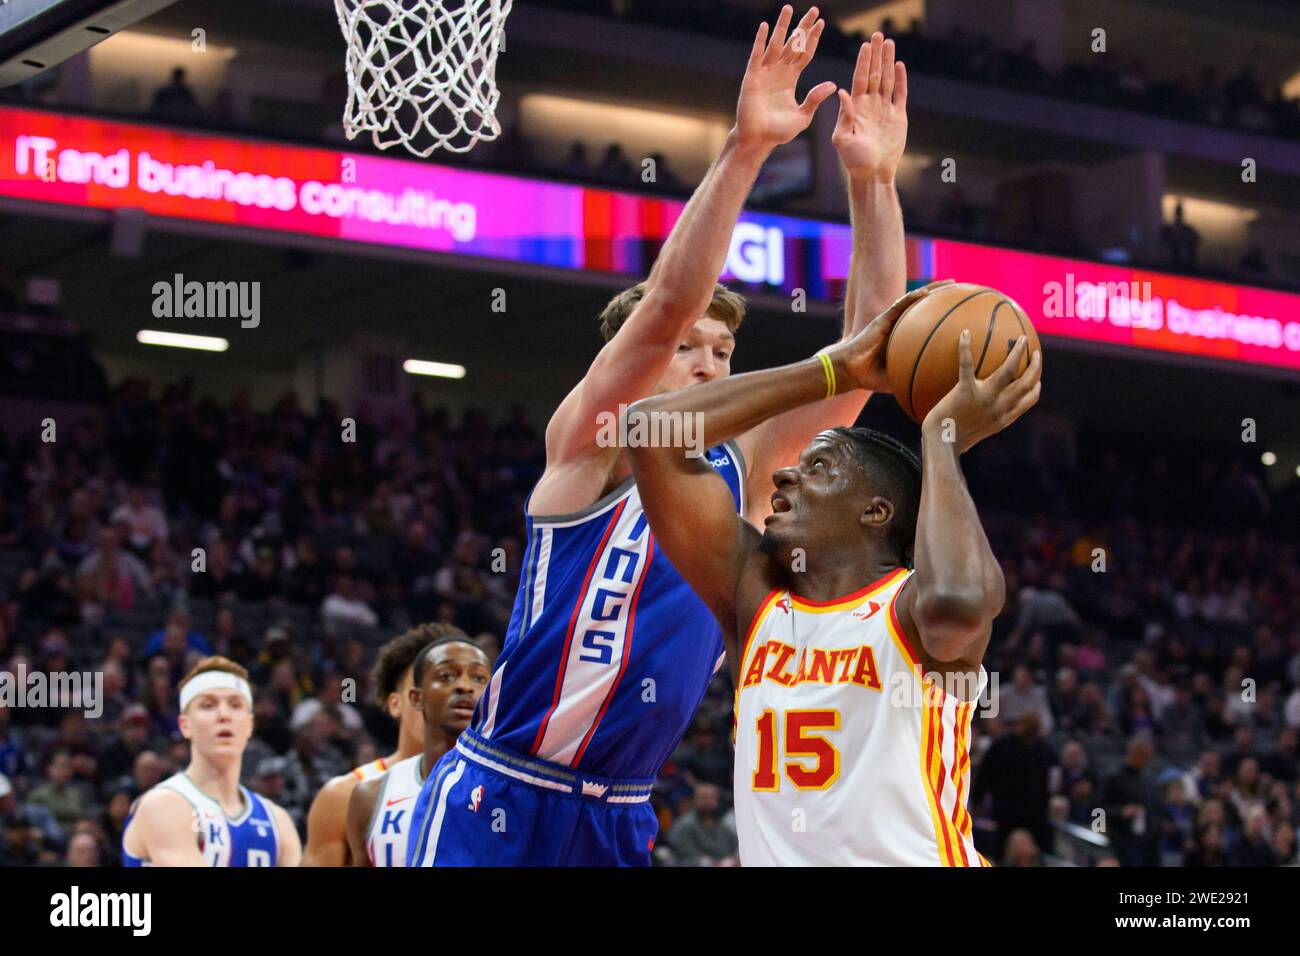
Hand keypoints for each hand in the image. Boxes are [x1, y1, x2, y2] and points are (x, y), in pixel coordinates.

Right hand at [734, 5, 835, 151]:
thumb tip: (833, 84)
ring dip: (782, 26)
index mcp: (790, 79)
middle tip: (813, 10)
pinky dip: (760, 41)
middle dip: (803, 27)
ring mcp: (764, 73)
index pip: (804, 53)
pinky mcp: (752, 78)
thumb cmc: (778, 132)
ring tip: (789, 9)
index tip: (821, 23)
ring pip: (775, 44)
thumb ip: (815, 99)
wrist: (758, 141)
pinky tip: (765, 26)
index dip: (812, 39)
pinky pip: (756, 55)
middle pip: (793, 44)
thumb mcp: (803, 115)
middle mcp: (778, 72)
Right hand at [827, 280, 952, 392]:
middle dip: (946, 297)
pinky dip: (913, 297)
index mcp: (906, 338)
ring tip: (952, 282)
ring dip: (934, 289)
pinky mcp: (883, 318)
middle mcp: (901, 325)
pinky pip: (900, 305)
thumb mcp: (899, 378)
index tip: (964, 314)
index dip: (945, 317)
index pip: (929, 323)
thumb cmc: (870, 377)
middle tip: (966, 291)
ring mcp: (892, 320)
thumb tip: (934, 392)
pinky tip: (926, 292)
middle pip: (927, 306)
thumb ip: (914, 379)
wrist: (850, 370)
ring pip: (917, 299)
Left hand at [831, 32, 907, 181]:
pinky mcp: (897, 117)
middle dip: (875, 55)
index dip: (863, 62)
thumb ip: (844, 116)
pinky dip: (901, 80)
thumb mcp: (842, 139)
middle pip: (874, 74)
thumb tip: (842, 92)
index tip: (865, 45)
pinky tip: (899, 65)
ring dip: (888, 61)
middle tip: (877, 35)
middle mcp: (869, 105)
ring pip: (887, 80)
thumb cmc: (854, 160)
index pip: (860, 79)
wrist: (873, 174)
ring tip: (889, 43)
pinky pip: (900, 94)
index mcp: (855, 108)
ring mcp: (884, 110)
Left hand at [922, 328, 1042, 453]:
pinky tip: (964, 333)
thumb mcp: (973, 434)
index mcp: (1003, 417)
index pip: (1029, 401)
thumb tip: (977, 414)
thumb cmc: (951, 441)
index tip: (1038, 379)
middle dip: (1036, 367)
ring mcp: (984, 398)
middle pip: (1027, 384)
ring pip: (1009, 371)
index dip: (1036, 388)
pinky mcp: (965, 391)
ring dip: (1017, 353)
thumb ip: (981, 421)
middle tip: (1036, 353)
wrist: (941, 444)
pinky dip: (965, 348)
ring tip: (1020, 339)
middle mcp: (1000, 407)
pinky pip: (966, 365)